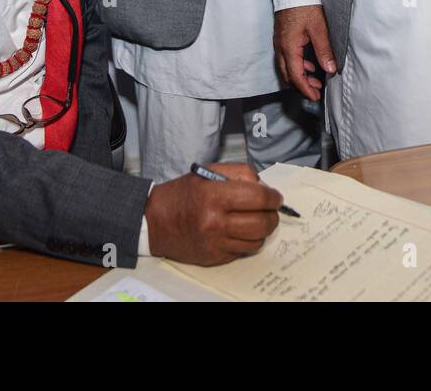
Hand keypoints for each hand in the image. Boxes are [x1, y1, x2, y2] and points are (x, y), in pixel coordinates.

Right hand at [144, 162, 281, 264]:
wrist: (154, 222)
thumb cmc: (182, 194)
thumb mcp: (208, 173)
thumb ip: (240, 174)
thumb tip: (265, 189)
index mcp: (214, 196)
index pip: (258, 198)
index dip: (273, 197)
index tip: (276, 197)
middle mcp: (215, 222)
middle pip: (262, 223)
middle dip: (273, 216)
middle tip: (270, 210)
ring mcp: (215, 243)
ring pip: (257, 241)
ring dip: (263, 230)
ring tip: (255, 220)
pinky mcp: (214, 258)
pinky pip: (243, 251)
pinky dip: (247, 241)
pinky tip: (239, 231)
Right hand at [274, 5, 336, 101]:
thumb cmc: (305, 5)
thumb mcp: (319, 28)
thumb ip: (324, 50)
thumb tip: (330, 69)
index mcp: (289, 47)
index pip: (296, 76)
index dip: (306, 89)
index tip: (315, 97)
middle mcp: (280, 47)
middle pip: (288, 75)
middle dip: (302, 86)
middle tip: (316, 92)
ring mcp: (279, 43)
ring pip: (286, 68)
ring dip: (300, 76)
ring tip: (315, 80)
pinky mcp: (282, 38)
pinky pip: (286, 58)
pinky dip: (297, 66)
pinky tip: (309, 65)